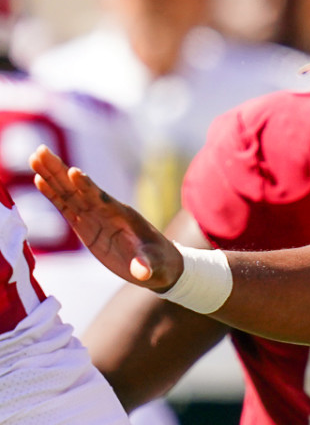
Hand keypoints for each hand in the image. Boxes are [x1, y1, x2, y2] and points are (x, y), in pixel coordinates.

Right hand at [29, 145, 182, 290]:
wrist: (157, 266)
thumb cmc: (159, 263)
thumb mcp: (155, 266)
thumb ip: (146, 266)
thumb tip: (142, 273)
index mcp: (123, 216)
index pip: (102, 199)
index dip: (88, 187)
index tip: (73, 172)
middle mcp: (106, 211)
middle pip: (79, 189)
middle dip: (60, 171)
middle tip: (41, 151)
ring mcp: (95, 217)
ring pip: (69, 193)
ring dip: (52, 176)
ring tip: (35, 156)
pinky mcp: (86, 226)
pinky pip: (66, 208)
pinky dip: (53, 194)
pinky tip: (39, 180)